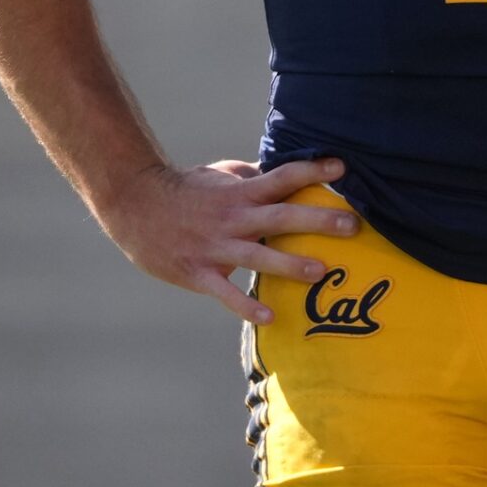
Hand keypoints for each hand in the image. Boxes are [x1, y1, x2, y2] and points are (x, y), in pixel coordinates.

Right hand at [94, 157, 358, 324]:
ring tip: (322, 271)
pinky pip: (226, 293)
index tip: (343, 167)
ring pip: (259, 256)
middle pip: (282, 216)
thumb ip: (252, 176)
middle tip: (353, 224)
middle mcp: (233, 218)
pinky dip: (246, 306)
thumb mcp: (219, 174)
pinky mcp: (198, 272)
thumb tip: (280, 174)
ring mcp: (216, 246)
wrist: (134, 205)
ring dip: (291, 264)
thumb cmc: (184, 189)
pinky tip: (270, 318)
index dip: (312, 171)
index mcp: (241, 192)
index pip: (283, 177)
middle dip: (318, 220)